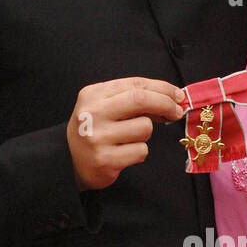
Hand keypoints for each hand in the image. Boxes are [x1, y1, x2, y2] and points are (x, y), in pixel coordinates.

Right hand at [67, 77, 185, 189]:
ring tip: (130, 139)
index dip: (162, 88)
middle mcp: (93, 113)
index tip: (177, 95)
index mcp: (93, 94)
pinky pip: (140, 151)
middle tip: (177, 111)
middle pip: (140, 100)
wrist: (69, 161)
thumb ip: (132, 100)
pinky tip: (124, 153)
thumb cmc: (95, 130)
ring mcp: (98, 137)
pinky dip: (139, 152)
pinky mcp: (105, 159)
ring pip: (144, 128)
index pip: (135, 84)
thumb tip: (171, 100)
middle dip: (165, 104)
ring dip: (145, 134)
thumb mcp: (105, 107)